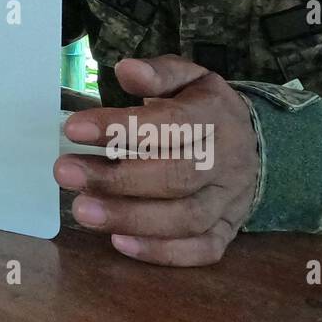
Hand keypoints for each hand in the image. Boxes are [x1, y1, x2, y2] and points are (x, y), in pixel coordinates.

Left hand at [54, 55, 260, 265]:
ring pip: (185, 217)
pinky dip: (162, 252)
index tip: (73, 129)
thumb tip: (126, 69)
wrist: (256, 145)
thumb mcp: (188, 78)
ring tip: (82, 210)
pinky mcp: (228, 231)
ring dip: (130, 217)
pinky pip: (202, 250)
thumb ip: (158, 74)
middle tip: (65, 173)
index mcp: (215, 117)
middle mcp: (227, 161)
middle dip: (116, 179)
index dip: (120, 128)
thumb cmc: (204, 109)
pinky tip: (119, 242)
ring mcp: (229, 200)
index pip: (169, 124)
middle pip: (175, 177)